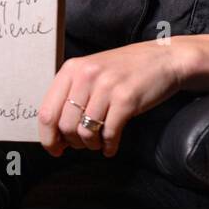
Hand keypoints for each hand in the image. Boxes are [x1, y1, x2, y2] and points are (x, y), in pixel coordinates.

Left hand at [37, 40, 191, 158]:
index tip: (54, 148)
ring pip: (86, 132)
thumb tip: (55, 133)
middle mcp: (86, 75)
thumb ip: (72, 95)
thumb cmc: (126, 69)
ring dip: (92, 145)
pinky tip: (112, 145)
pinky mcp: (126, 99)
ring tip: (100, 142)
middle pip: (65, 126)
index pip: (47, 112)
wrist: (162, 59)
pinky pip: (110, 134)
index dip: (48, 137)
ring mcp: (107, 86)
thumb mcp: (92, 72)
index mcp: (72, 69)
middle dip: (73, 143)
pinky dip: (110, 146)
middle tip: (83, 144)